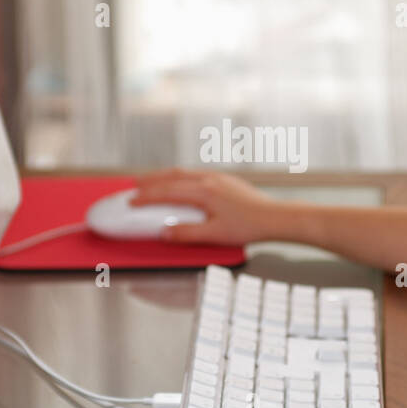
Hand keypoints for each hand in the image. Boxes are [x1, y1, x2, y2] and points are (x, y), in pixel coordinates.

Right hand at [130, 167, 281, 245]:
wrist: (274, 218)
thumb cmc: (248, 226)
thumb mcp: (214, 235)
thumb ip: (186, 233)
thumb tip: (164, 232)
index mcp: (204, 191)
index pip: (167, 192)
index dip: (146, 197)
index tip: (131, 202)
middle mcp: (209, 179)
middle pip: (172, 176)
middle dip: (151, 181)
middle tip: (134, 186)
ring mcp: (218, 177)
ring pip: (184, 172)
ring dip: (165, 177)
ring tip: (151, 182)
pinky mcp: (226, 180)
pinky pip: (195, 174)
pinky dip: (180, 177)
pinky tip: (179, 184)